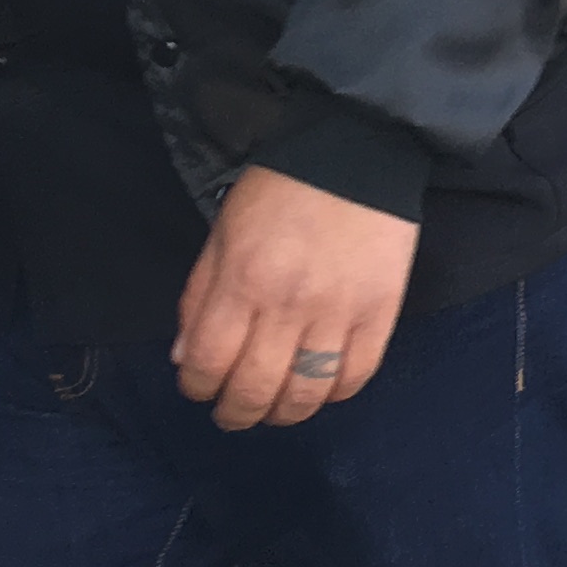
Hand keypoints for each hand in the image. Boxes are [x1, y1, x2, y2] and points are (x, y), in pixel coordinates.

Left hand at [173, 165, 418, 429]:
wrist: (357, 152)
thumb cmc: (279, 190)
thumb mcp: (222, 233)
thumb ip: (199, 296)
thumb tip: (186, 359)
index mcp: (242, 280)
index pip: (209, 362)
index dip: (197, 387)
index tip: (199, 388)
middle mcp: (287, 303)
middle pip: (256, 388)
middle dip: (236, 413)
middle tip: (233, 413)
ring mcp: (338, 311)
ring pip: (306, 393)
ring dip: (284, 414)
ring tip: (276, 410)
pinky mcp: (380, 312)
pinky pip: (355, 375)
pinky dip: (334, 394)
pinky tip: (320, 388)